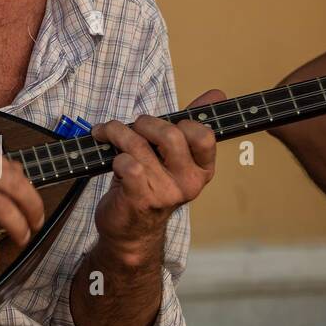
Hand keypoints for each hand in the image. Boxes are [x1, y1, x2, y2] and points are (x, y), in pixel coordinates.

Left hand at [92, 89, 223, 258]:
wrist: (131, 231)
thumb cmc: (150, 186)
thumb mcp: (174, 157)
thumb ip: (192, 124)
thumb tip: (217, 94)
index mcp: (202, 169)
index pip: (204, 135)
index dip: (181, 122)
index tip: (165, 124)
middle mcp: (189, 182)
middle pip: (171, 135)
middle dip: (144, 123)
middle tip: (133, 127)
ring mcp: (166, 192)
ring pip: (139, 146)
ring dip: (117, 133)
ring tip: (108, 134)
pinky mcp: (141, 199)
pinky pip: (127, 164)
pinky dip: (114, 157)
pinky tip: (112, 161)